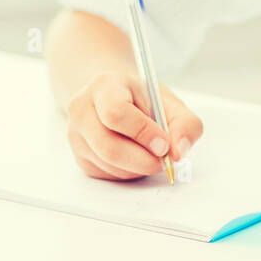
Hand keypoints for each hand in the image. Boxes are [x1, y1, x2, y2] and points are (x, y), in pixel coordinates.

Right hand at [65, 70, 202, 180]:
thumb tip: (179, 151)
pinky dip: (128, 172)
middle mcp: (82, 109)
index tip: (163, 143)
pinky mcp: (79, 157)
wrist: (115, 99)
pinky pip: (106, 175)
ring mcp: (76, 135)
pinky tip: (135, 156)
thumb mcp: (168, 102)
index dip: (143, 133)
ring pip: (109, 165)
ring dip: (137, 168)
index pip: (116, 113)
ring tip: (150, 153)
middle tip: (162, 160)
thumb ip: (185, 123)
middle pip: (109, 146)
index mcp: (105, 86)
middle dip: (143, 160)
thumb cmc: (142, 100)